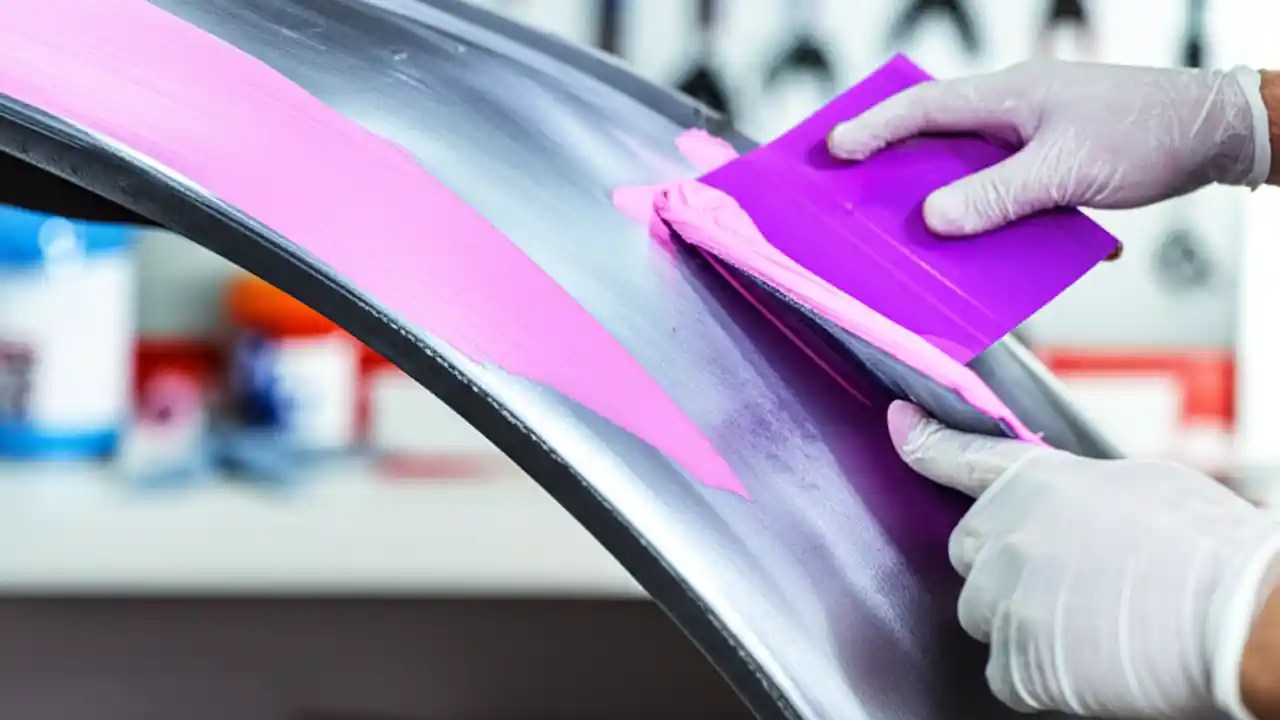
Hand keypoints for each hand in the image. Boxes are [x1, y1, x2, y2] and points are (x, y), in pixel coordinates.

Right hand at [828, 61, 1271, 235]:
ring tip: (910, 228)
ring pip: (968, 165)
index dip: (876, 128)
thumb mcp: (1065, 170)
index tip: (836, 149)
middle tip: (850, 184)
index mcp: (1010, 94)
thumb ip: (996, 196)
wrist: (1218, 134)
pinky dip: (988, 211)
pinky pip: (1002, 186)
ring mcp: (1033, 134)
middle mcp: (1015, 109)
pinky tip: (991, 244)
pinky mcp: (1051, 161)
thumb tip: (933, 220)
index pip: (926, 107)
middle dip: (892, 158)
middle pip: (936, 133)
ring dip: (943, 194)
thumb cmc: (1148, 133)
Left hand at [887, 400, 1279, 718]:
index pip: (961, 456)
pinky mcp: (1016, 661)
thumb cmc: (1209, 548)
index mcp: (1039, 481)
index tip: (900, 423)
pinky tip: (1087, 663)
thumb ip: (1077, 492)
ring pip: (983, 614)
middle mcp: (1007, 534)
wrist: (1239, 615)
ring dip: (1020, 622)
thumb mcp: (1139, 485)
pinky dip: (1036, 674)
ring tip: (1091, 625)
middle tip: (1071, 583)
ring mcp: (1005, 598)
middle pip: (970, 552)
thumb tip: (1068, 507)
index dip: (924, 441)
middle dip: (1004, 566)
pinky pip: (1004, 671)